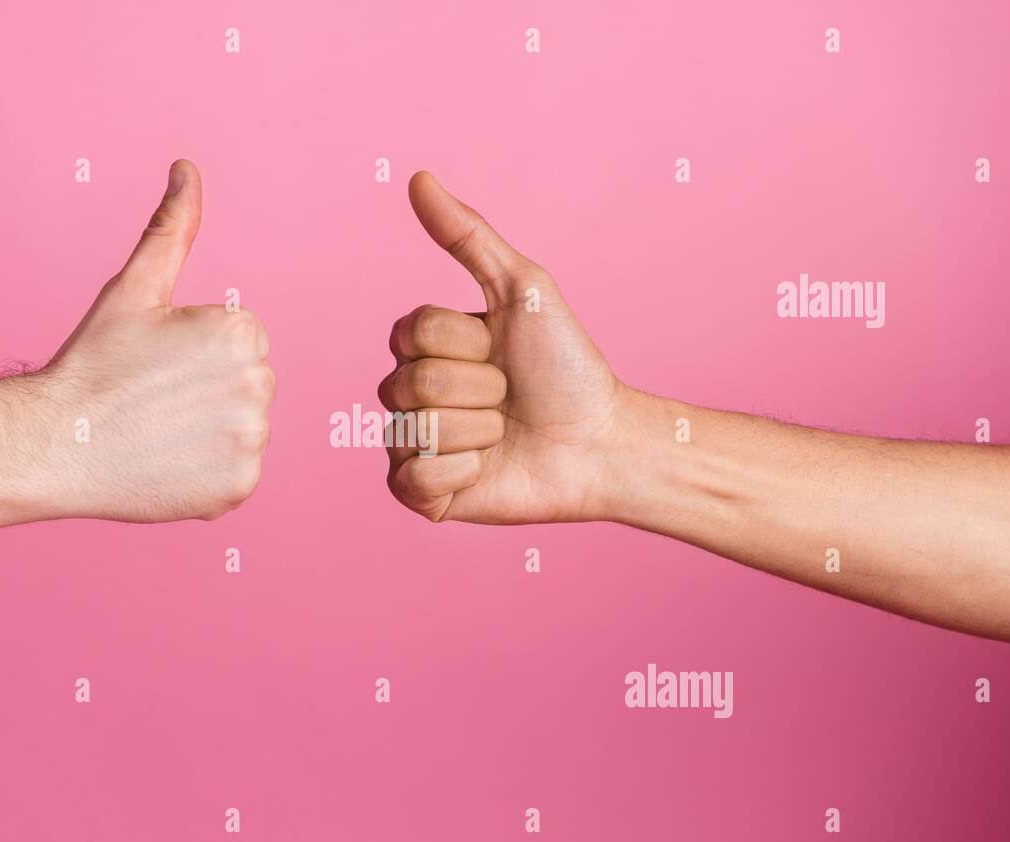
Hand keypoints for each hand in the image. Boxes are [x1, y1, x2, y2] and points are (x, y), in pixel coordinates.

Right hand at [36, 159, 274, 521]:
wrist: (54, 445)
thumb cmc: (92, 364)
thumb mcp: (134, 289)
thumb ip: (173, 229)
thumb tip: (188, 169)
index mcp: (241, 334)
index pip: (242, 342)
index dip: (197, 353)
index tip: (158, 366)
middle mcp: (259, 386)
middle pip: (248, 385)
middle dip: (209, 391)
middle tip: (155, 400)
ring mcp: (251, 442)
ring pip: (244, 429)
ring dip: (210, 432)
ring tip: (159, 432)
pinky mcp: (240, 487)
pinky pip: (237, 474)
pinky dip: (207, 474)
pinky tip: (168, 464)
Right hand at [379, 171, 621, 522]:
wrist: (601, 441)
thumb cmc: (566, 366)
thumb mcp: (522, 289)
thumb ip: (467, 236)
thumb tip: (417, 178)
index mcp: (423, 346)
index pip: (412, 332)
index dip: (466, 341)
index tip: (502, 351)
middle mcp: (409, 393)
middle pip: (410, 382)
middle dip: (478, 389)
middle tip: (510, 397)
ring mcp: (411, 444)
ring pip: (412, 430)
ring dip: (477, 432)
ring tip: (503, 434)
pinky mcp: (422, 494)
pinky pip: (411, 478)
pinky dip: (460, 472)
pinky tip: (487, 470)